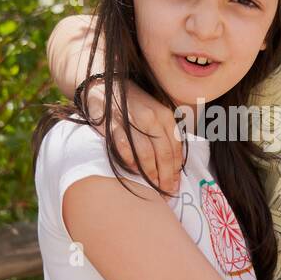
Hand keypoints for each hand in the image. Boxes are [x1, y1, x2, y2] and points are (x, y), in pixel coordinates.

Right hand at [84, 77, 182, 193]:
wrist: (104, 87)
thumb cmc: (133, 105)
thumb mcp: (155, 114)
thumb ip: (165, 136)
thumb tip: (174, 167)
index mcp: (165, 116)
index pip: (175, 148)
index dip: (176, 170)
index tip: (175, 186)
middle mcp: (151, 118)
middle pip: (163, 154)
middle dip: (166, 177)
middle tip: (166, 192)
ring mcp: (132, 121)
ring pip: (146, 154)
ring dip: (150, 174)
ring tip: (152, 186)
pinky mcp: (113, 125)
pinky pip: (125, 149)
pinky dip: (131, 163)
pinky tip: (134, 170)